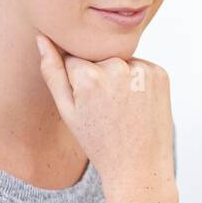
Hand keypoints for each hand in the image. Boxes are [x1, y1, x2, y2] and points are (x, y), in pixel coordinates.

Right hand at [35, 32, 174, 195]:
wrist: (140, 166)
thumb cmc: (100, 143)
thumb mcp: (68, 111)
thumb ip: (52, 71)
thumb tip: (41, 37)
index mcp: (89, 77)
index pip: (73, 58)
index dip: (77, 81)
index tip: (88, 104)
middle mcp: (118, 67)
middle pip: (98, 57)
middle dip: (98, 76)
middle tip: (106, 109)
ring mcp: (142, 70)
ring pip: (119, 61)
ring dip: (118, 77)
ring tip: (122, 109)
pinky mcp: (160, 73)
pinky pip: (139, 67)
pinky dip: (136, 81)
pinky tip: (136, 105)